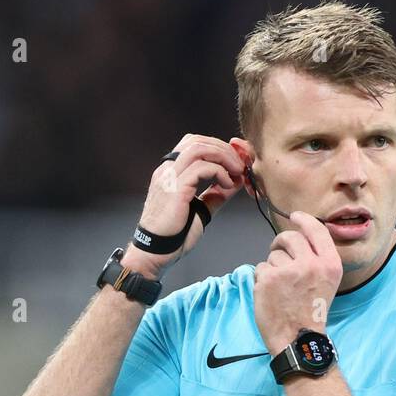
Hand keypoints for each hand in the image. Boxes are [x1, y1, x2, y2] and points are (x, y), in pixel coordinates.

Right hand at [126, 134, 245, 275]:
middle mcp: (167, 170)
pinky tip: (228, 184)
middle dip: (223, 149)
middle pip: (197, 141)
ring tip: (237, 171)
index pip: (193, 144)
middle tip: (240, 164)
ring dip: (223, 156)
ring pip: (199, 148)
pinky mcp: (175, 188)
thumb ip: (216, 195)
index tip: (234, 160)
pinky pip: (201, 168)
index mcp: (170, 172)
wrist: (156, 253)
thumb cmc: (175, 236)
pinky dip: (219, 172)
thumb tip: (234, 183)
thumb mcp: (201, 210)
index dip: (216, 147)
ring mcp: (169, 177)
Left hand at [253, 212, 342, 356]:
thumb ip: (317, 259)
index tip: (294, 216)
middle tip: (278, 252)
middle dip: (281, 242)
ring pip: (273, 255)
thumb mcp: (327, 283)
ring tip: (280, 288)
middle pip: (290, 237)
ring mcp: (288, 270)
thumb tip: (300, 237)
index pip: (316, 230)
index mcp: (330, 264)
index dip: (303, 220)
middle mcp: (311, 264)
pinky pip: (260, 267)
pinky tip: (270, 294)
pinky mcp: (268, 278)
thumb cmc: (311, 313)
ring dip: (272, 267)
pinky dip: (262, 279)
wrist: (299, 340)